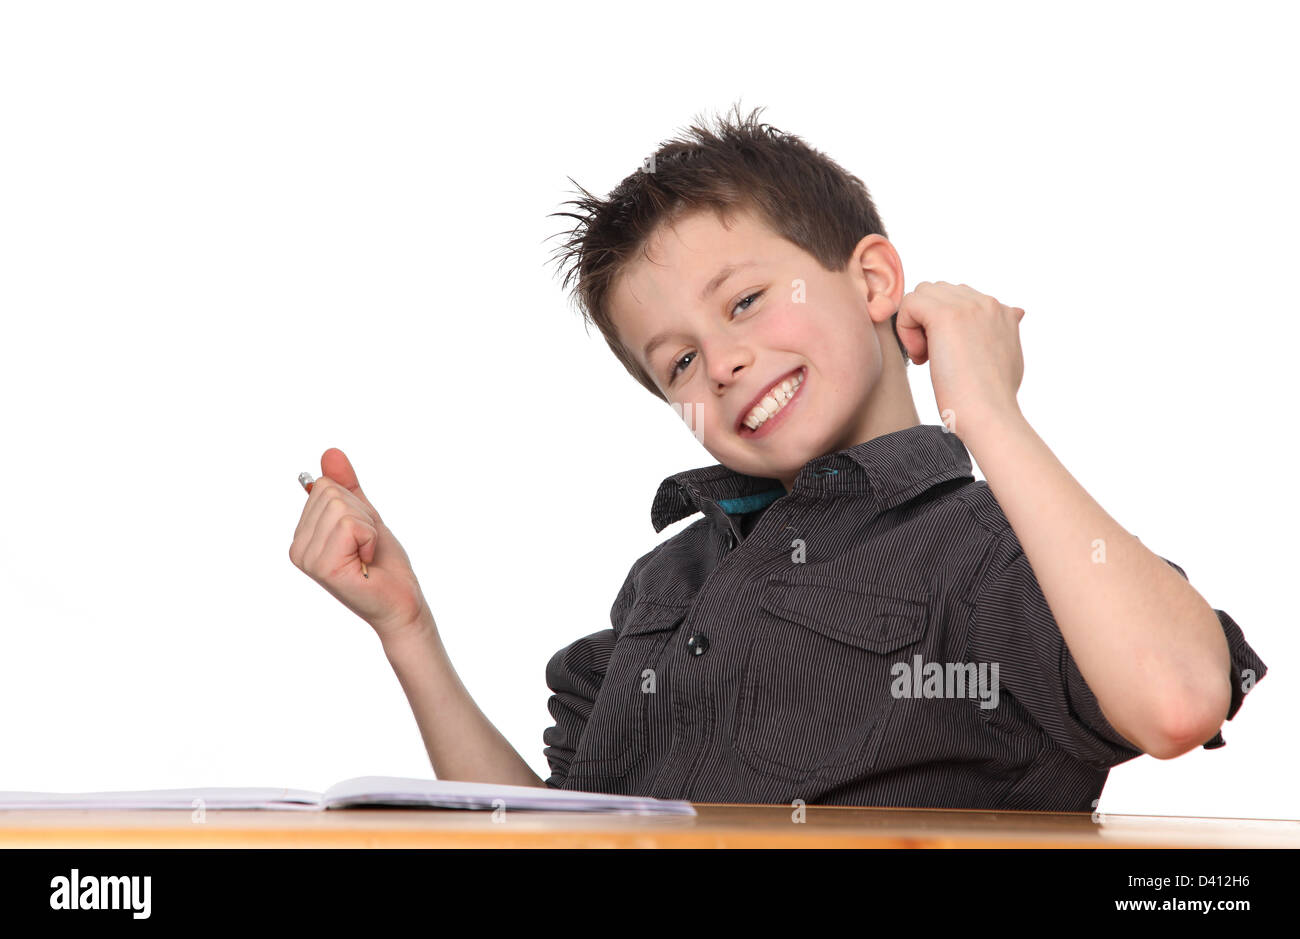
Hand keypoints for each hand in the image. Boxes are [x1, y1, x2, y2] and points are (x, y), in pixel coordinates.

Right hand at [288, 448, 429, 643]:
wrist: (401, 601)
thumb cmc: (384, 564)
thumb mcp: (365, 516)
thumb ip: (346, 487)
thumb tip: (330, 452)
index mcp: (302, 534)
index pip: (324, 486)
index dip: (356, 506)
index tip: (361, 536)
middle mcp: (297, 547)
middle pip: (331, 493)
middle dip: (362, 515)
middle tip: (366, 547)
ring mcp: (307, 558)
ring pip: (342, 508)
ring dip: (368, 529)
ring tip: (365, 556)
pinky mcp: (323, 566)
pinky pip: (351, 525)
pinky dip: (370, 539)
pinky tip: (366, 564)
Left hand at [895, 281, 1025, 432]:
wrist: (990, 415)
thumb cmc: (994, 399)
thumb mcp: (1008, 357)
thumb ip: (1005, 331)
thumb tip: (1016, 312)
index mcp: (1001, 311)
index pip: (956, 298)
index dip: (942, 325)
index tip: (948, 356)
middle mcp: (987, 302)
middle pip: (936, 292)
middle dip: (926, 321)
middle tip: (934, 357)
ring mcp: (968, 305)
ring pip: (920, 295)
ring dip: (915, 325)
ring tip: (927, 358)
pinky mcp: (945, 314)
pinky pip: (909, 304)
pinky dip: (906, 330)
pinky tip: (921, 357)